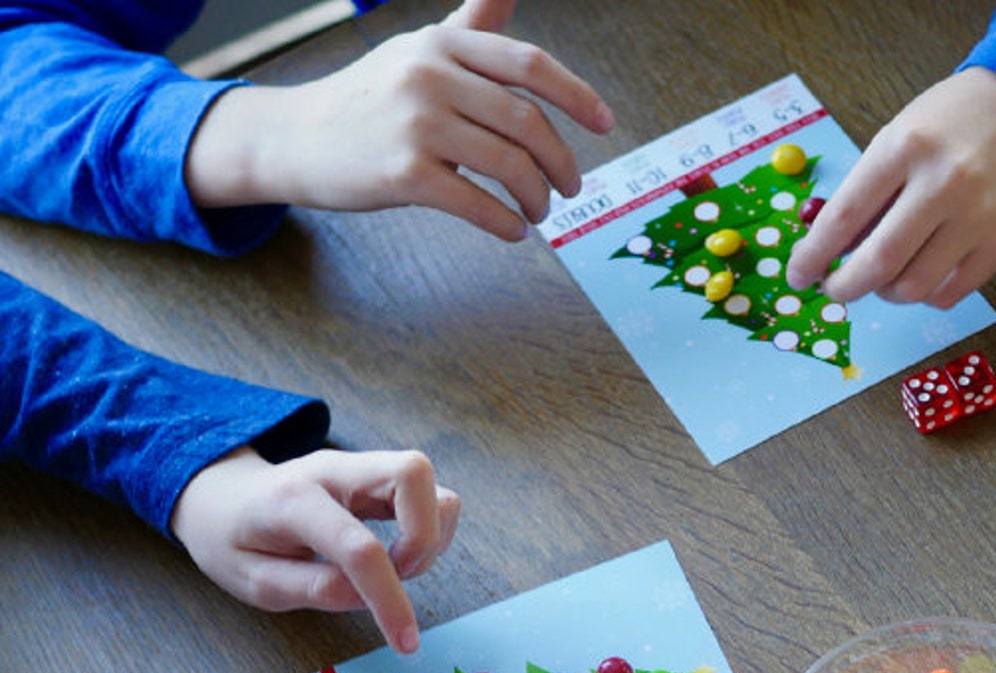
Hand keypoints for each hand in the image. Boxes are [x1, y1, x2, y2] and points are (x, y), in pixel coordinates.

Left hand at [169, 447, 457, 653]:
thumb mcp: (254, 581)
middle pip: (413, 474)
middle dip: (424, 538)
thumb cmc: (232, 541)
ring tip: (398, 569)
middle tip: (401, 576)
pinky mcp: (376, 476)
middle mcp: (333, 470)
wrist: (221, 498)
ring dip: (430, 535)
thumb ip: (312, 589)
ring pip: (426, 482)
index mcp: (292, 500)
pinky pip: (426, 493)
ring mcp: (358, 468)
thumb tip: (368, 598)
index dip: (389, 597)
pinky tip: (400, 555)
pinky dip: (428, 530)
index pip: (359, 546)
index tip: (404, 641)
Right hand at [185, 0, 612, 239]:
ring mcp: (417, 124)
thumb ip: (471, 29)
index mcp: (444, 44)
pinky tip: (512, 231)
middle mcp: (432, 75)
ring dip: (538, 199)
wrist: (300, 138)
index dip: (577, 96)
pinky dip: (506, 225)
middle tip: (570, 189)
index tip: (605, 124)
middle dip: (562, 165)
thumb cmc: (373, 99)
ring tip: (538, 213)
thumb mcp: (421, 52)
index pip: (529, 65)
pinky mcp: (404, 173)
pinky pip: (479, 205)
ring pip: (511, 167)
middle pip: (529, 123)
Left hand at [786, 69, 995, 307]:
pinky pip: (947, 294)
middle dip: (845, 287)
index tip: (798, 275)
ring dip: (885, 292)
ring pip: (912, 288)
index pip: (844, 218)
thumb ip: (865, 193)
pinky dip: (923, 295)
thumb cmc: (947, 126)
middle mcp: (943, 183)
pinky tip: (919, 275)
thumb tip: (829, 254)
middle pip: (878, 263)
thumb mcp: (897, 138)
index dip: (813, 257)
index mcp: (905, 147)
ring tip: (883, 277)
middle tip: (835, 289)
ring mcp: (977, 216)